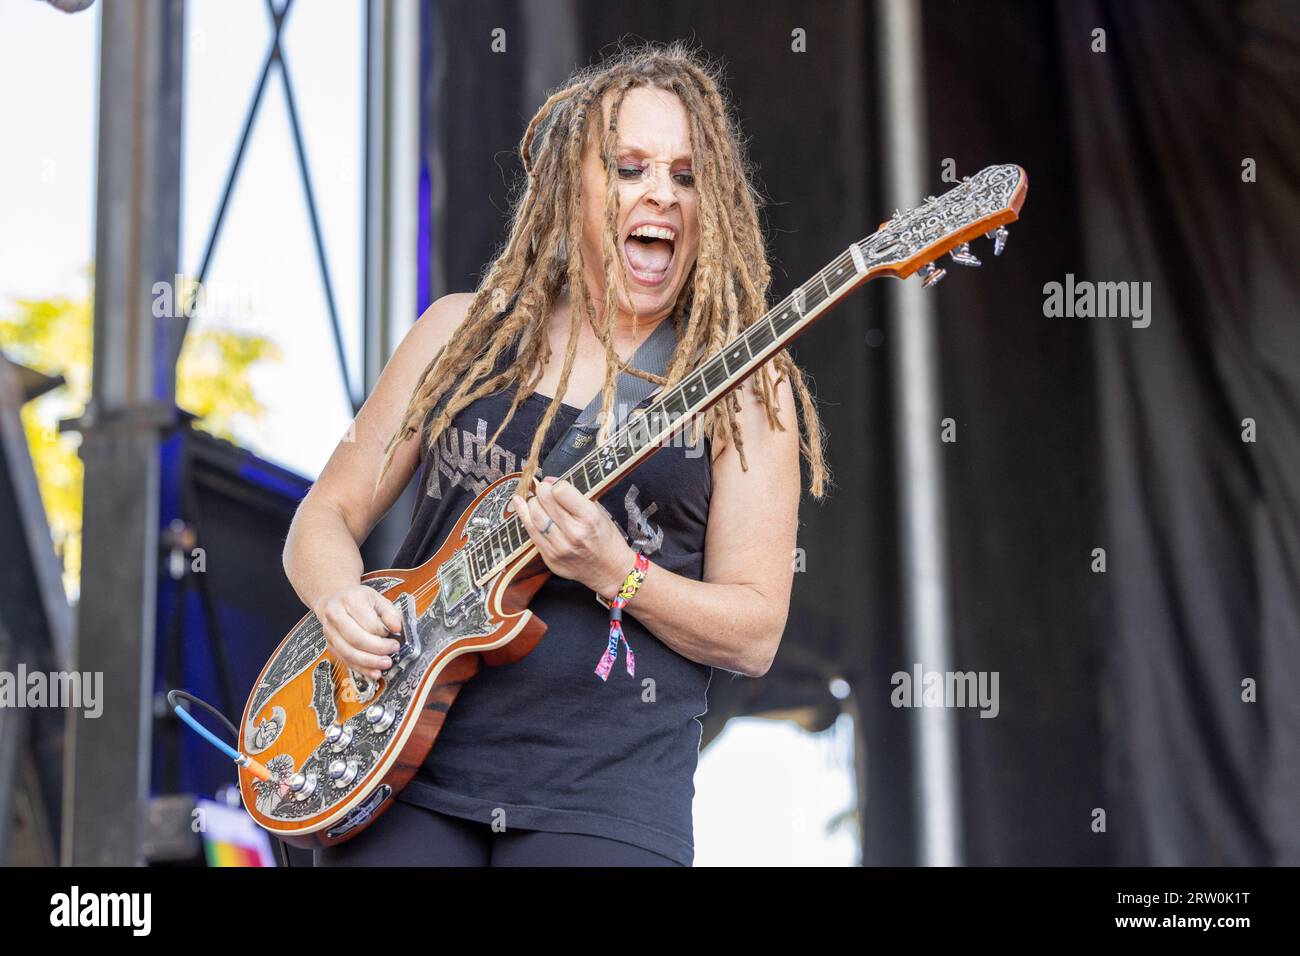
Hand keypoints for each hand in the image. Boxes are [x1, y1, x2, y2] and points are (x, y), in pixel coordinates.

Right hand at [314, 584, 403, 679]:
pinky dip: (361, 669)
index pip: (369, 623)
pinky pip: (345, 660)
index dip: (383, 633)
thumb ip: (390, 613)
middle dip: (378, 649)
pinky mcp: (330, 645)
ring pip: (349, 653)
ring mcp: (330, 632)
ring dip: (369, 662)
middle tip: (393, 651)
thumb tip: (397, 628)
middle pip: (357, 639)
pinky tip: (374, 672)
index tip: (394, 636)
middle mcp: (335, 616)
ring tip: (386, 664)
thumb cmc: (358, 599)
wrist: (333, 600)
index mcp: (350, 601)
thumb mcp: (378, 599)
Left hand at [511, 476, 635, 598]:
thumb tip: (548, 481)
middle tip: (543, 490)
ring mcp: (560, 547)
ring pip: (534, 516)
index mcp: (589, 517)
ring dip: (532, 503)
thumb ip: (574, 495)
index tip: (557, 487)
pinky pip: (531, 533)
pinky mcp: (550, 557)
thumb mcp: (597, 511)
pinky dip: (524, 516)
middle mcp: (574, 532)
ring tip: (536, 500)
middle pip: (545, 501)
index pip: (560, 491)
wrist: (609, 570)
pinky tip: (520, 505)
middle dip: (541, 491)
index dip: (556, 485)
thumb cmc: (605, 538)